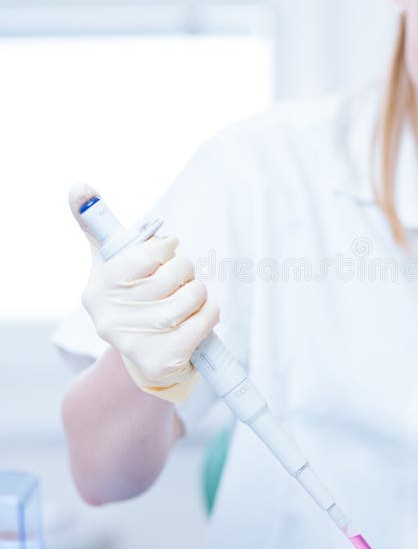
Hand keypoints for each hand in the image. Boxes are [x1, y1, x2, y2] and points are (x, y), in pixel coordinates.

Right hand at [69, 183, 218, 403]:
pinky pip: (205, 319)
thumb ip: (96, 224)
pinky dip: (210, 312)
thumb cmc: (134, 299)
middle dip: (185, 270)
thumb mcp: (113, 264)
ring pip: (192, 295)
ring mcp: (136, 343)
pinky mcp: (163, 361)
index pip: (146, 254)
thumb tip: (77, 186)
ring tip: (188, 299)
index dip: (166, 248)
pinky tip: (198, 317)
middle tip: (179, 280)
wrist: (147, 360)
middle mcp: (110, 318)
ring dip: (198, 292)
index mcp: (98, 289)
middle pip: (172, 273)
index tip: (168, 249)